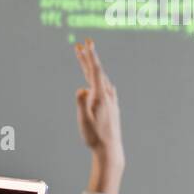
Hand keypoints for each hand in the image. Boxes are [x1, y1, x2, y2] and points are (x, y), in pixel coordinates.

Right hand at [73, 39, 122, 193]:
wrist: (110, 150)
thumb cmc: (94, 137)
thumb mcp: (84, 121)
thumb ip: (81, 103)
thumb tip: (81, 88)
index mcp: (100, 96)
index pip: (95, 71)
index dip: (90, 56)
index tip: (86, 43)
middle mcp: (108, 95)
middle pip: (96, 72)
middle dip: (88, 57)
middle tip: (82, 43)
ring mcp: (111, 100)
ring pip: (100, 79)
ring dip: (91, 68)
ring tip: (83, 58)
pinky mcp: (112, 106)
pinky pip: (104, 87)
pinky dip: (98, 80)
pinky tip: (98, 81)